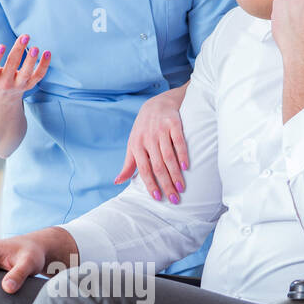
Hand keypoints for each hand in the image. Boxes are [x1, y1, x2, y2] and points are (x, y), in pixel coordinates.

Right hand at [0, 35, 50, 100]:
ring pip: (26, 74)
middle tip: (24, 36)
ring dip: (32, 61)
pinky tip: (47, 53)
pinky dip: (44, 66)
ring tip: (36, 48)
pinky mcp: (29, 85)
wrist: (1, 101)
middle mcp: (5, 83)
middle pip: (12, 67)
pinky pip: (38, 76)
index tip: (1, 45)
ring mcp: (18, 85)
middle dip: (18, 52)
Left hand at [113, 87, 189, 202]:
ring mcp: (160, 130)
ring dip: (175, 174)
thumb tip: (117, 182)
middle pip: (157, 166)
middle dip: (165, 184)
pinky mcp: (173, 123)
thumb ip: (128, 164)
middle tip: (174, 199)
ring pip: (168, 156)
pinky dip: (182, 154)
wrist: (157, 104)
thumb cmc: (143, 129)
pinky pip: (179, 141)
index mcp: (137, 146)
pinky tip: (186, 167)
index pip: (144, 169)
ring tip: (181, 188)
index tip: (158, 198)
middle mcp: (148, 138)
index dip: (150, 184)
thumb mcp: (133, 145)